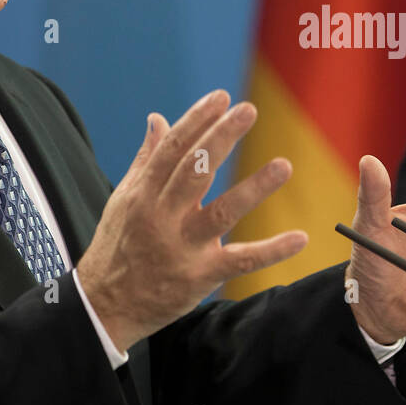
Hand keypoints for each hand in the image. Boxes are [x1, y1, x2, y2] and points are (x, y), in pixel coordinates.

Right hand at [76, 90, 304, 349]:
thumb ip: (146, 159)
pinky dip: (272, 251)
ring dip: (254, 188)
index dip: (196, 121)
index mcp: (143, 195)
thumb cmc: (117, 246)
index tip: (221, 97)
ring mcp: (183, 248)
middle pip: (195, 171)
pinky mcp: (200, 277)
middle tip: (248, 110)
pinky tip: (300, 238)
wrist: (105, 307)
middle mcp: (162, 217)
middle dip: (221, 138)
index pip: (172, 150)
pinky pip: (241, 261)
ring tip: (284, 165)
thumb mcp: (123, 200)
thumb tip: (158, 119)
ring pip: (222, 213)